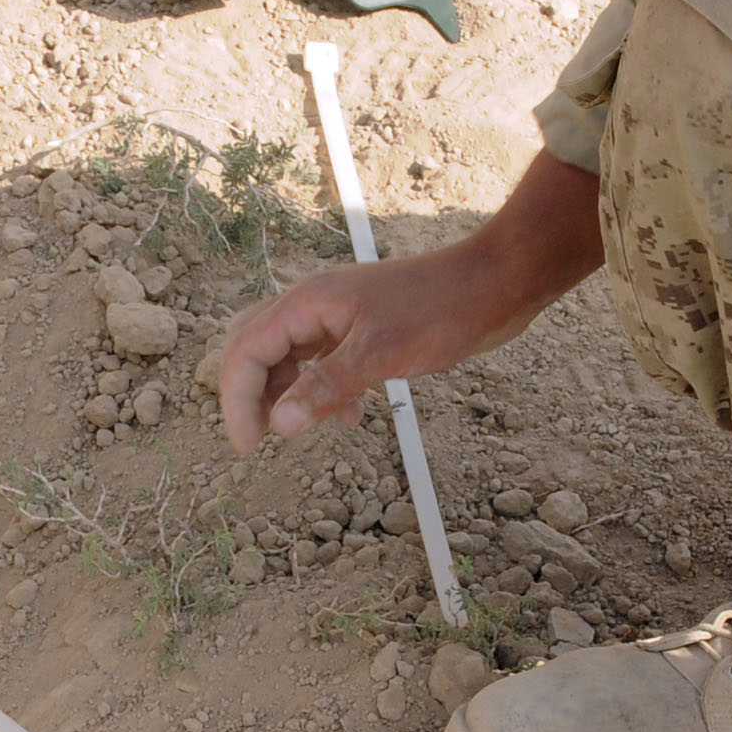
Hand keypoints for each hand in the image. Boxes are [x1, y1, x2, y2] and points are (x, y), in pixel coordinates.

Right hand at [218, 260, 461, 450]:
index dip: (238, 400)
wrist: (493, 284)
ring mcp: (334, 314)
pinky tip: (348, 415)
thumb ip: (326, 388)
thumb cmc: (441, 310)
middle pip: (252, 346)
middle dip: (250, 393)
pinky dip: (320, 389)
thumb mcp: (380, 354)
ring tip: (305, 428)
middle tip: (258, 437)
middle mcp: (312, 304)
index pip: (245, 351)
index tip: (249, 446)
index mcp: (306, 302)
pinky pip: (318, 358)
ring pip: (285, 355)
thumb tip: (280, 425)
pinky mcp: (358, 327)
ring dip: (287, 394)